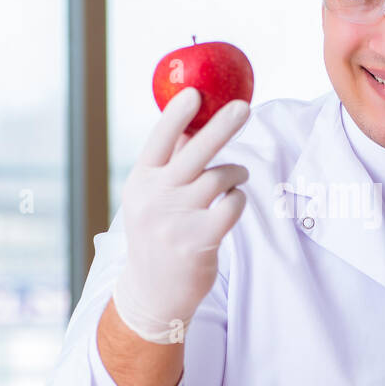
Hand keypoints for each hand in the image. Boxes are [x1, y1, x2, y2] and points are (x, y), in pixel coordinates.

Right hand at [112, 87, 250, 342]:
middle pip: (195, 152)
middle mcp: (156, 197)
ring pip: (220, 177)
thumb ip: (171, 164)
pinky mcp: (200, 240)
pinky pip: (232, 205)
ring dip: (235, 174)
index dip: (177, 115)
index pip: (159, 140)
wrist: (152, 292)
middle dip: (222, 126)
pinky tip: (232, 203)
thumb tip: (197, 121)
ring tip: (235, 178)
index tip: (195, 93)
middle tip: (244, 107)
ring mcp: (177, 220)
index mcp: (141, 181)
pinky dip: (238, 199)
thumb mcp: (150, 197)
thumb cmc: (158, 233)